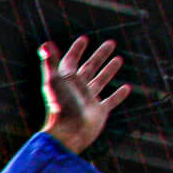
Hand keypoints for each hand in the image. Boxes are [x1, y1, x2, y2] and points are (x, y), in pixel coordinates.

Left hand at [39, 37, 129, 155]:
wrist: (68, 132)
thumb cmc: (60, 106)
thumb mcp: (54, 81)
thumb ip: (49, 62)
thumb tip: (45, 44)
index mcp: (66, 81)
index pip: (71, 61)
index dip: (76, 50)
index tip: (84, 39)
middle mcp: (77, 89)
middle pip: (89, 68)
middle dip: (99, 56)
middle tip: (111, 42)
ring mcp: (88, 100)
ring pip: (101, 81)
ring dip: (109, 70)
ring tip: (119, 59)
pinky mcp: (99, 112)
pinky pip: (111, 101)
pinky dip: (119, 95)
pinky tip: (127, 88)